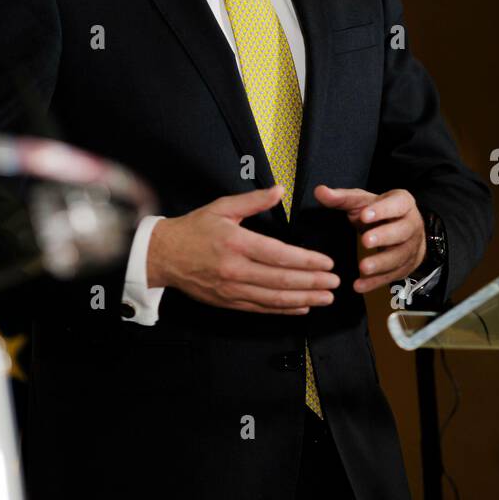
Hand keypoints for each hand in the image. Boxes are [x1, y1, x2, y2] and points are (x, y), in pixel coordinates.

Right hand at [146, 185, 339, 313]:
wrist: (163, 255)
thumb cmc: (193, 229)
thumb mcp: (222, 207)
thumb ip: (253, 200)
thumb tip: (280, 189)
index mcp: (236, 243)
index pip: (279, 255)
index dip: (306, 261)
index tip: (327, 263)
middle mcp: (235, 269)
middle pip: (281, 280)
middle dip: (312, 283)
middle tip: (335, 283)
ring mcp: (232, 289)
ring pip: (274, 299)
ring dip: (304, 300)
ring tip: (326, 298)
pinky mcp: (228, 302)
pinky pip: (261, 309)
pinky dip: (283, 310)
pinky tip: (301, 308)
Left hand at [314, 184, 425, 294]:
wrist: (404, 230)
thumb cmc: (379, 213)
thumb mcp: (363, 201)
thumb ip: (341, 198)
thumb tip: (320, 191)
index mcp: (402, 203)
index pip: (396, 205)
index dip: (382, 210)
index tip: (364, 215)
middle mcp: (411, 225)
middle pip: (401, 231)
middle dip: (384, 236)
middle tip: (365, 241)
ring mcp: (411, 248)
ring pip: (399, 256)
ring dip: (381, 264)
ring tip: (363, 268)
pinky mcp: (405, 267)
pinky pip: (391, 276)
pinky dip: (375, 282)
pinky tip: (359, 285)